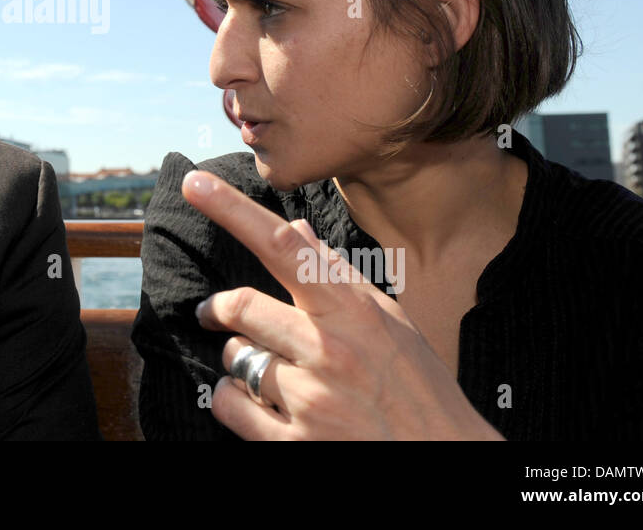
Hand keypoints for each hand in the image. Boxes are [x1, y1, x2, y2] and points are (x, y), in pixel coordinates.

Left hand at [183, 169, 502, 440]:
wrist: (447, 459)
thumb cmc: (418, 386)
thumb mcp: (390, 321)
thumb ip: (336, 275)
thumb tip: (295, 230)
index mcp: (352, 311)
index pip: (282, 246)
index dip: (233, 210)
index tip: (196, 183)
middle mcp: (328, 351)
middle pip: (240, 307)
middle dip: (219, 309)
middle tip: (216, 313)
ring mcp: (310, 400)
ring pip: (234, 358)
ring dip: (237, 358)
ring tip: (267, 368)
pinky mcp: (295, 443)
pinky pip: (230, 406)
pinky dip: (232, 400)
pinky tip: (257, 400)